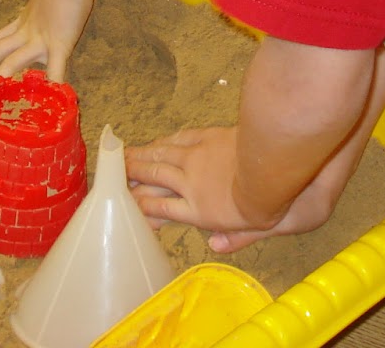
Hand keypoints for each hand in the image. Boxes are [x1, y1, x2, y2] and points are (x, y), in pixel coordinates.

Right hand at [126, 126, 302, 250]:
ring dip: (141, 154)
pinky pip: (179, 138)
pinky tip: (157, 141)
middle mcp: (190, 184)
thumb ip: (234, 239)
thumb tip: (215, 246)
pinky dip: (164, 140)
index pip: (160, 208)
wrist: (270, 169)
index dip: (141, 205)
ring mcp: (195, 158)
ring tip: (125, 154)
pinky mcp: (206, 138)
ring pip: (161, 155)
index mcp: (198, 211)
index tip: (126, 204)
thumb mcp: (254, 228)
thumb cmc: (265, 203)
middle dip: (133, 174)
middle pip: (155, 177)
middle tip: (114, 172)